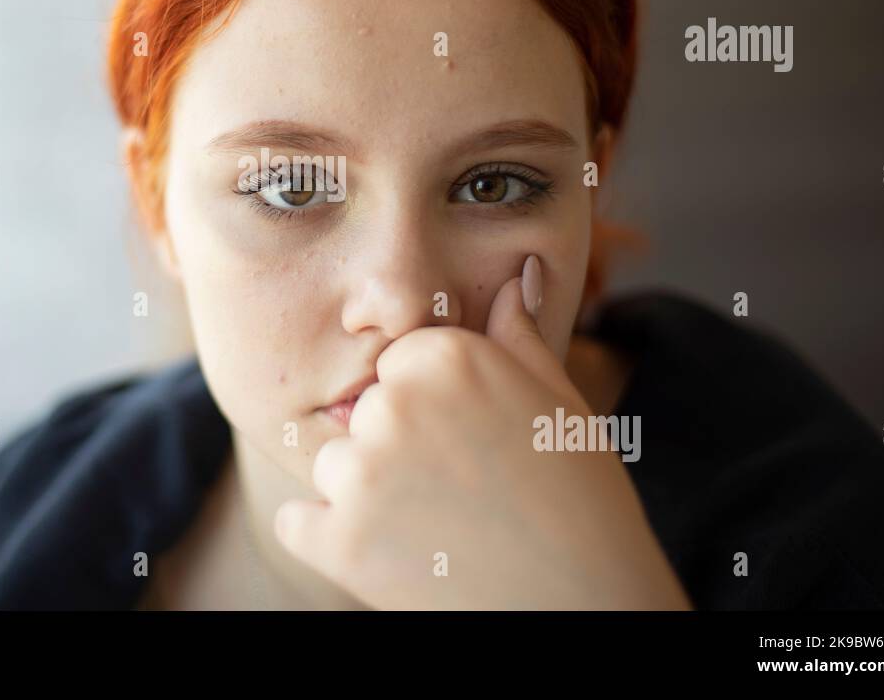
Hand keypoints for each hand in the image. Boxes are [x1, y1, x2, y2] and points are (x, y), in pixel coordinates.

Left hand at [273, 254, 692, 609]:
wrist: (584, 605)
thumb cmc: (579, 500)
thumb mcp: (557, 403)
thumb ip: (516, 336)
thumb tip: (514, 277)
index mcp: (446, 357)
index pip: (399, 366)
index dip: (432, 410)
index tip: (468, 445)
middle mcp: (395, 403)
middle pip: (365, 415)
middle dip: (396, 450)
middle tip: (458, 491)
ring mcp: (362, 473)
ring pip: (334, 467)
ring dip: (365, 496)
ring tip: (433, 525)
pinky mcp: (338, 540)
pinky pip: (299, 521)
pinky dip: (330, 541)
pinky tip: (389, 552)